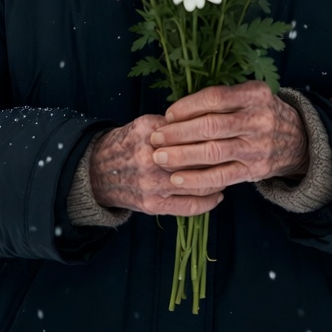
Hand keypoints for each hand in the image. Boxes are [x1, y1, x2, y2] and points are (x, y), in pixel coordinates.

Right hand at [89, 115, 223, 216]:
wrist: (98, 171)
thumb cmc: (129, 143)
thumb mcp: (145, 124)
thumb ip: (173, 125)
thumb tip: (206, 124)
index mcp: (150, 132)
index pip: (192, 131)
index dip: (212, 133)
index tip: (226, 132)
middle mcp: (151, 158)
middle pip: (197, 157)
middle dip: (218, 156)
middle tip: (232, 152)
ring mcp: (151, 184)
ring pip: (197, 183)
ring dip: (217, 179)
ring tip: (227, 173)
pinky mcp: (152, 205)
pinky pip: (188, 207)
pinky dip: (207, 203)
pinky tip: (217, 196)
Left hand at [149, 81, 308, 193]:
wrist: (296, 140)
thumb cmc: (260, 113)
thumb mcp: (250, 95)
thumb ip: (222, 99)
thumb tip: (178, 111)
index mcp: (256, 94)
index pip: (216, 98)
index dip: (188, 106)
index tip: (168, 114)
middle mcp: (258, 119)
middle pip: (211, 126)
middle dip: (178, 132)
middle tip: (155, 138)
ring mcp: (257, 147)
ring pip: (213, 152)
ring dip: (181, 156)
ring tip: (159, 157)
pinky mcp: (254, 171)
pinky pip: (220, 176)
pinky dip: (196, 179)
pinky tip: (177, 179)